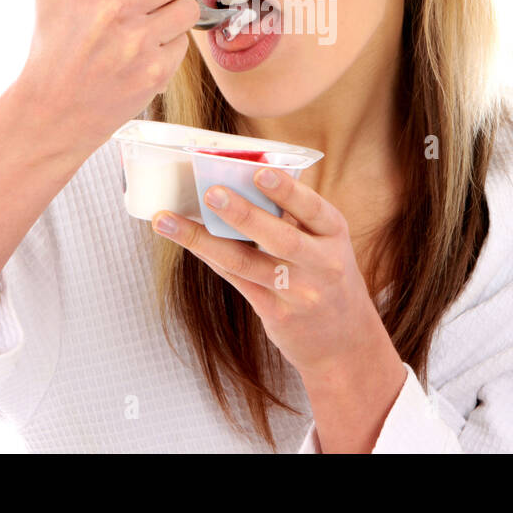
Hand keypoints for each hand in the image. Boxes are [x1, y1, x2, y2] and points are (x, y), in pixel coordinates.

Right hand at [13, 0, 198, 161]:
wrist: (52, 109)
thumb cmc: (54, 41)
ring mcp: (138, 44)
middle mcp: (116, 11)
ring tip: (143, 22)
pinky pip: (183, 41)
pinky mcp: (155, 73)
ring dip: (170, 11)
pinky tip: (141, 50)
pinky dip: (167, 43)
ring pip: (186, 7)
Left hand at [152, 167, 394, 384]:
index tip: (260, 171)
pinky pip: (236, 280)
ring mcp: (298, 292)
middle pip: (280, 237)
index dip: (287, 190)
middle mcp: (321, 264)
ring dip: (203, 239)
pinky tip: (187, 241)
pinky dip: (209, 256)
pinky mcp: (276, 313)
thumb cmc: (327, 275)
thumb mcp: (327, 242)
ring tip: (167, 220)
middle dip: (243, 213)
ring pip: (245, 262)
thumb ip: (297, 217)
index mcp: (335, 235)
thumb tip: (243, 178)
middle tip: (210, 193)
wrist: (344, 341)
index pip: (313, 208)